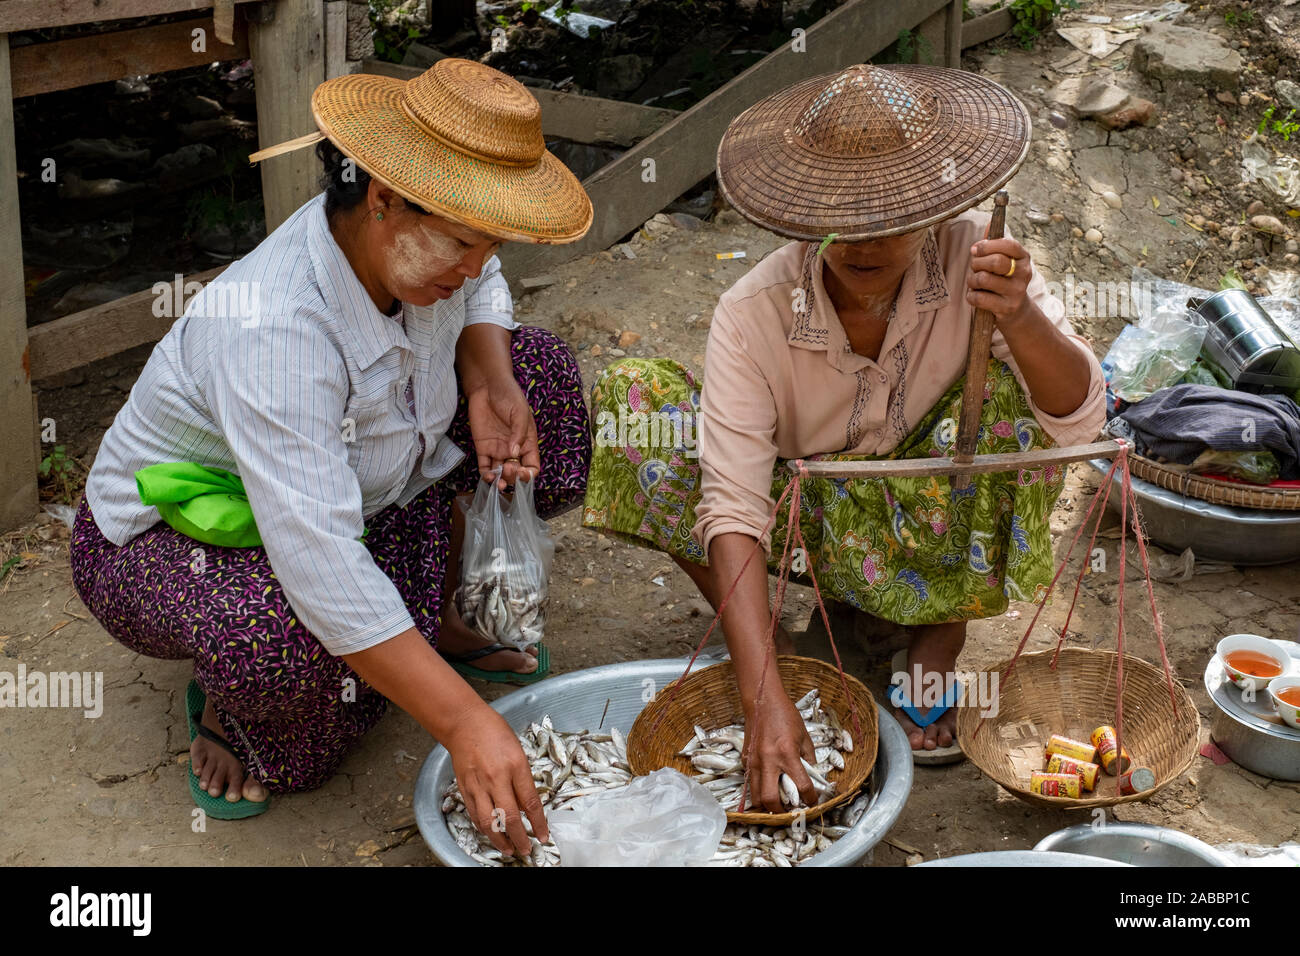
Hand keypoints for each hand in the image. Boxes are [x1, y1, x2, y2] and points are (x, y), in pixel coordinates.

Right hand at [445, 707, 547, 857]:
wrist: (465, 723)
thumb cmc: (493, 732)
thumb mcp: (518, 752)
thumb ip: (522, 780)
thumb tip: (525, 806)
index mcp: (516, 765)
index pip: (531, 802)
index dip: (538, 824)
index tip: (543, 836)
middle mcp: (497, 778)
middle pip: (510, 818)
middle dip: (520, 839)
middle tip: (527, 850)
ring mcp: (479, 784)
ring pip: (489, 822)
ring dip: (500, 840)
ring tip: (509, 849)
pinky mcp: (464, 788)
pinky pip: (475, 815)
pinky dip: (484, 828)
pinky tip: (491, 834)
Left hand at [466, 379, 539, 490]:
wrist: (486, 385)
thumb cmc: (508, 394)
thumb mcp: (519, 412)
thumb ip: (518, 433)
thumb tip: (514, 453)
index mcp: (528, 443)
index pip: (532, 466)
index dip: (529, 474)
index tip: (522, 472)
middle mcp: (514, 449)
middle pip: (516, 472)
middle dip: (513, 477)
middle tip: (507, 469)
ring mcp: (497, 450)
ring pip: (500, 473)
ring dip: (500, 481)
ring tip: (496, 480)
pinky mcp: (483, 448)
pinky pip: (485, 466)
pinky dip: (486, 475)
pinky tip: (487, 475)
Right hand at [742, 693, 816, 812]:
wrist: (762, 702)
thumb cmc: (786, 717)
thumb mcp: (804, 737)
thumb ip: (809, 759)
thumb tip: (811, 778)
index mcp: (787, 754)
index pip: (801, 786)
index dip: (810, 799)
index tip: (812, 802)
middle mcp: (768, 761)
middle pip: (770, 800)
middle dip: (780, 812)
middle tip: (789, 810)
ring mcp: (754, 762)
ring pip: (755, 796)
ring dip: (767, 804)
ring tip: (778, 802)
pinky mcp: (745, 760)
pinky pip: (750, 783)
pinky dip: (759, 789)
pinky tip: (768, 785)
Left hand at [966, 237, 1037, 330]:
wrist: (1016, 311)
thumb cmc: (1004, 281)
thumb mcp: (1004, 261)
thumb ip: (995, 245)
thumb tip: (989, 224)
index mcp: (1023, 258)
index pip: (1008, 244)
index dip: (987, 245)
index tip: (975, 249)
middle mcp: (1023, 274)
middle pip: (995, 262)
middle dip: (977, 263)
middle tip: (974, 268)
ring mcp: (1016, 292)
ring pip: (984, 279)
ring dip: (972, 280)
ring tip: (974, 283)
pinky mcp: (1007, 308)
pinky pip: (979, 298)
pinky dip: (971, 296)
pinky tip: (976, 295)